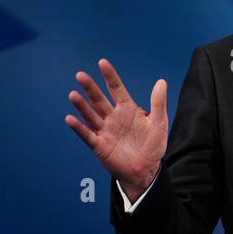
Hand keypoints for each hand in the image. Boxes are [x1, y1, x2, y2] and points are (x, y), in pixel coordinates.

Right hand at [64, 59, 167, 202]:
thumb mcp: (159, 123)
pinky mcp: (99, 145)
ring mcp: (105, 130)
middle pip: (99, 99)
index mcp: (127, 109)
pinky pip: (87, 134)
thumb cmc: (152, 146)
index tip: (102, 63)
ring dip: (81, 105)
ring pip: (90, 114)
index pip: (116, 89)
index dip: (110, 76)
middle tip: (81, 75)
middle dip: (90, 88)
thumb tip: (161, 81)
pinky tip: (70, 119)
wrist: (146, 170)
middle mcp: (113, 117)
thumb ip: (158, 103)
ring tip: (73, 95)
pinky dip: (79, 127)